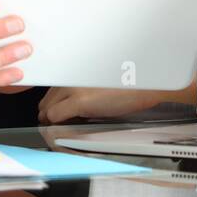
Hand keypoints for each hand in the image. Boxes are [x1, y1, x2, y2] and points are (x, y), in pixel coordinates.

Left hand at [37, 85, 189, 123]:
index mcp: (77, 67)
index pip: (52, 87)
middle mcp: (72, 74)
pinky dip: (56, 125)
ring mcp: (74, 87)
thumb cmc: (132, 83)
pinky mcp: (80, 101)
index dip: (53, 102)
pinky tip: (64, 129)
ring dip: (52, 119)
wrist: (150, 84)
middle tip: (57, 123)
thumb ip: (83, 86)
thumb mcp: (102, 80)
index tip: (55, 110)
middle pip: (46, 97)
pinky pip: (55, 117)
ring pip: (48, 108)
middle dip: (50, 111)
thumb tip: (69, 105)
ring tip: (62, 127)